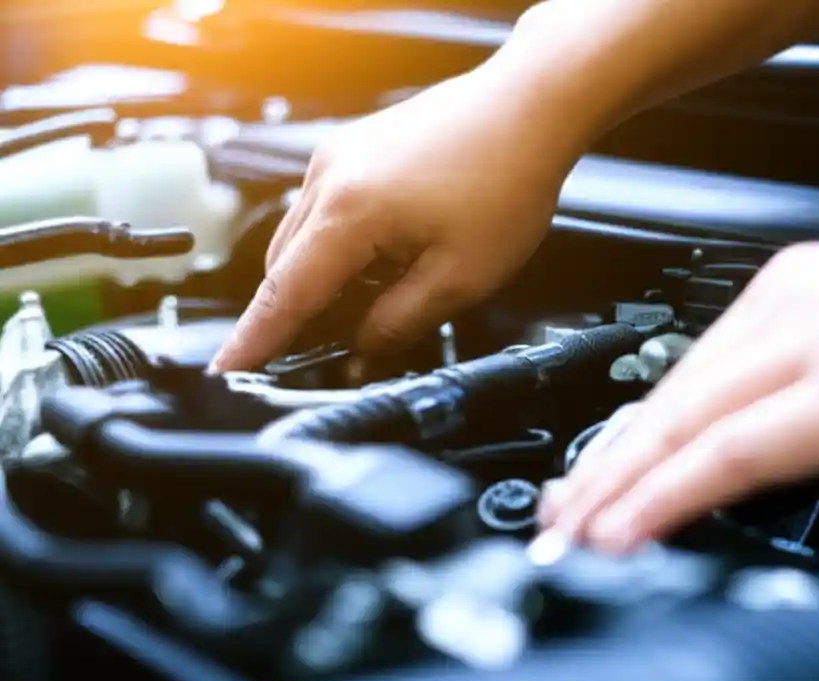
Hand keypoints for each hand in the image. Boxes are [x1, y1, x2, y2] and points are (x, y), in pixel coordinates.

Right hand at [210, 69, 583, 371]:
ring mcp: (337, 156)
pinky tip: (388, 259)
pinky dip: (340, 246)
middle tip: (332, 354)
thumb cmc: (506, 181)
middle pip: (287, 268)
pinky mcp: (353, 149)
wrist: (528, 107)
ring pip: (305, 239)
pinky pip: (326, 210)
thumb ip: (400, 324)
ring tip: (379, 300)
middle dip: (301, 315)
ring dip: (326, 279)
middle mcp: (329, 177)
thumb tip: (361, 354)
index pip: (285, 294)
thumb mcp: (462, 278)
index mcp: (348, 211)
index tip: (228, 373)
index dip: (256, 341)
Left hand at [540, 236, 818, 553]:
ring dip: (618, 487)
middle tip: (560, 510)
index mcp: (800, 288)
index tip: (602, 472)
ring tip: (575, 534)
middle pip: (669, 395)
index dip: (636, 432)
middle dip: (605, 464)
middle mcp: (793, 307)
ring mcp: (815, 349)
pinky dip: (668, 497)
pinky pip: (729, 456)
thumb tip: (792, 440)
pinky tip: (629, 529)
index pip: (690, 370)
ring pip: (682, 425)